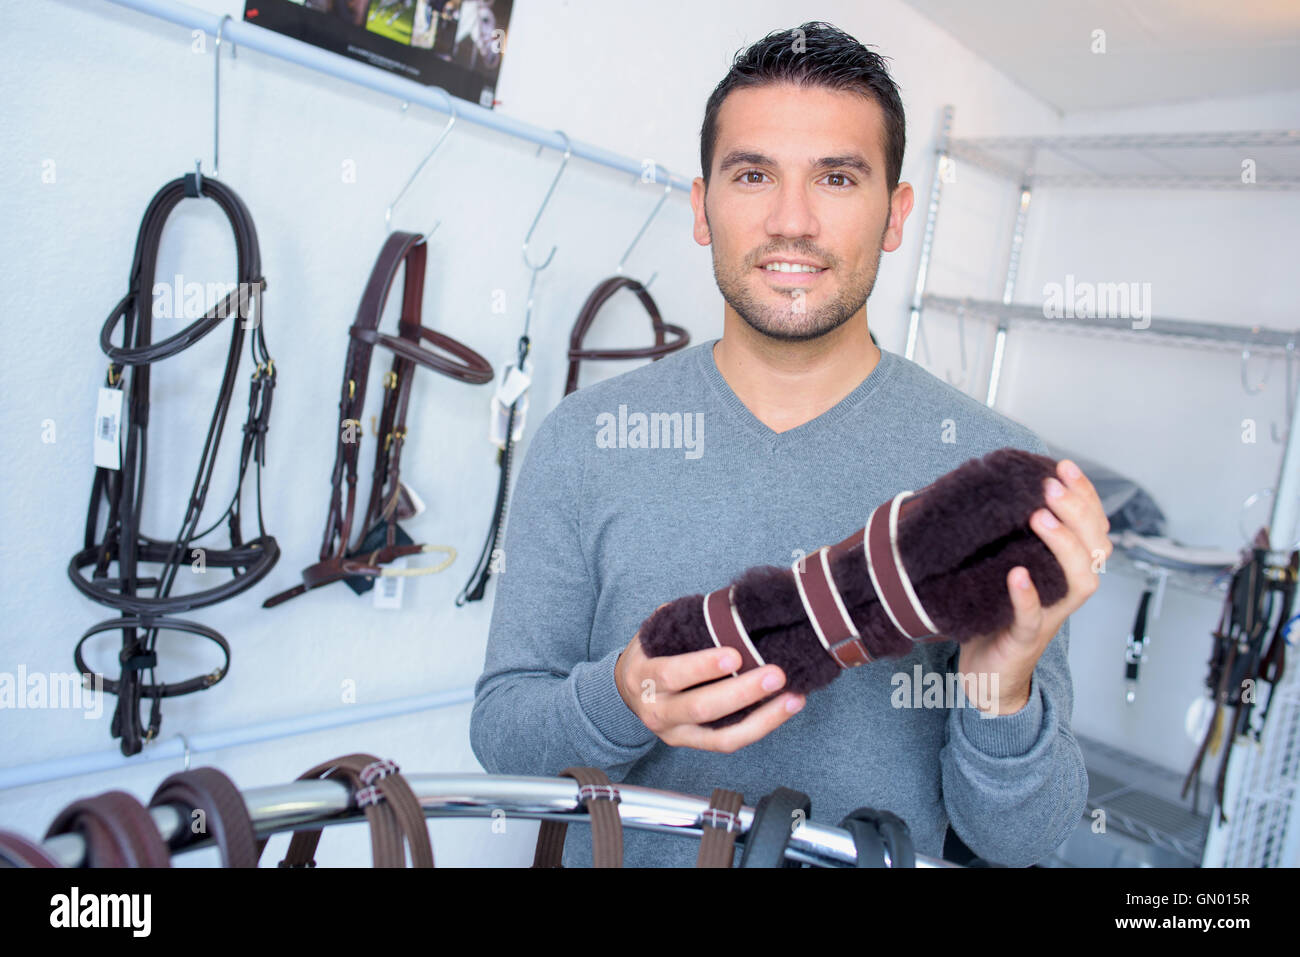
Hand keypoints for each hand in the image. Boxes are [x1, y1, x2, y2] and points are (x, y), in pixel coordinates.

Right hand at [615, 604, 805, 752]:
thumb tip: (729, 605)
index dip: (703, 667)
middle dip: (741, 692)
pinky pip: (729, 742)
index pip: (671, 675)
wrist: (628, 691)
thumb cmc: (650, 654)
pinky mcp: (695, 745)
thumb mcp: (655, 633)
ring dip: (761, 717)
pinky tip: (786, 707)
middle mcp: (657, 711)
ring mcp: (676, 733)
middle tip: (775, 674)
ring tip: (792, 697)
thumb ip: (684, 620)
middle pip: (700, 708)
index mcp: (643, 677)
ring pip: (720, 735)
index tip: (735, 654)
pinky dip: (761, 727)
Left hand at [956, 459, 1112, 715]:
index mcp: (1066, 569)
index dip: (1085, 496)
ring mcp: (1050, 615)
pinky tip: (1017, 574)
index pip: (1092, 527)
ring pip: (1079, 581)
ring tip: (1040, 518)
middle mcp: (1067, 590)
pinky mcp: (1025, 638)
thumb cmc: (999, 614)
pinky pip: (1032, 617)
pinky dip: (1027, 595)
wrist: (988, 672)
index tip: (1064, 467)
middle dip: (1078, 512)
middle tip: (1050, 487)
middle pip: (1095, 548)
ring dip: (1063, 546)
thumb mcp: (1010, 566)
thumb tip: (999, 487)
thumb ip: (1014, 536)